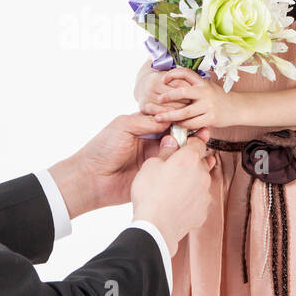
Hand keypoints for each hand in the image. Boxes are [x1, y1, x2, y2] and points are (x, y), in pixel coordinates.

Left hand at [49, 112, 207, 214]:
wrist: (91, 179)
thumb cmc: (101, 149)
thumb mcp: (122, 126)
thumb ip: (145, 120)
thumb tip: (168, 119)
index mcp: (143, 127)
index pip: (166, 119)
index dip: (180, 117)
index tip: (193, 115)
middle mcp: (151, 142)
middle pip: (176, 135)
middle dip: (190, 132)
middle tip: (204, 131)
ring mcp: (155, 160)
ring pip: (178, 153)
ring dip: (191, 149)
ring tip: (205, 144)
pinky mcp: (156, 177)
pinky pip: (174, 171)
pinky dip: (186, 167)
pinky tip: (198, 163)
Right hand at [131, 132, 216, 256]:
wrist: (156, 227)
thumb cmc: (150, 194)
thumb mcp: (150, 166)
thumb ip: (164, 152)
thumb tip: (171, 142)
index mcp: (189, 158)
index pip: (197, 142)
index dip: (190, 141)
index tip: (184, 143)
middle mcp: (202, 174)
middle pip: (201, 162)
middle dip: (190, 163)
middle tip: (174, 168)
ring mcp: (204, 194)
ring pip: (200, 182)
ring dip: (191, 182)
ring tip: (173, 189)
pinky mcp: (203, 211)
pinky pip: (198, 200)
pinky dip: (191, 200)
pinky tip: (176, 203)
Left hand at [145, 70, 236, 130]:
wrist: (237, 108)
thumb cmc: (217, 97)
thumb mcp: (206, 87)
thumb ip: (192, 86)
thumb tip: (171, 85)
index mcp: (202, 82)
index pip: (185, 73)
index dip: (172, 74)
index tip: (163, 80)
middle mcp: (205, 92)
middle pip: (182, 92)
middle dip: (167, 97)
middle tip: (158, 100)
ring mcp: (208, 106)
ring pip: (184, 112)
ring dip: (170, 116)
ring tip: (159, 117)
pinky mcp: (211, 118)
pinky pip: (192, 123)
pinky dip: (182, 124)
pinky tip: (176, 124)